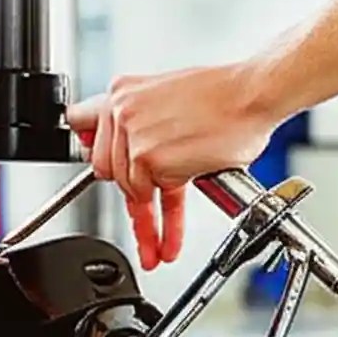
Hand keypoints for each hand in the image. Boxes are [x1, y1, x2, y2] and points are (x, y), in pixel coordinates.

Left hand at [67, 64, 278, 269]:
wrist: (251, 96)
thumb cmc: (225, 97)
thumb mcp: (170, 97)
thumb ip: (146, 121)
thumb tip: (137, 147)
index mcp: (123, 91)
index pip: (86, 126)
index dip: (95, 151)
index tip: (102, 171)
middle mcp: (122, 111)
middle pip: (107, 168)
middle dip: (128, 194)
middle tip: (141, 214)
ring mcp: (134, 135)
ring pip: (130, 190)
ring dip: (146, 222)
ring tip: (157, 245)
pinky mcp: (152, 159)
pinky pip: (151, 202)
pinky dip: (160, 228)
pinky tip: (164, 243)